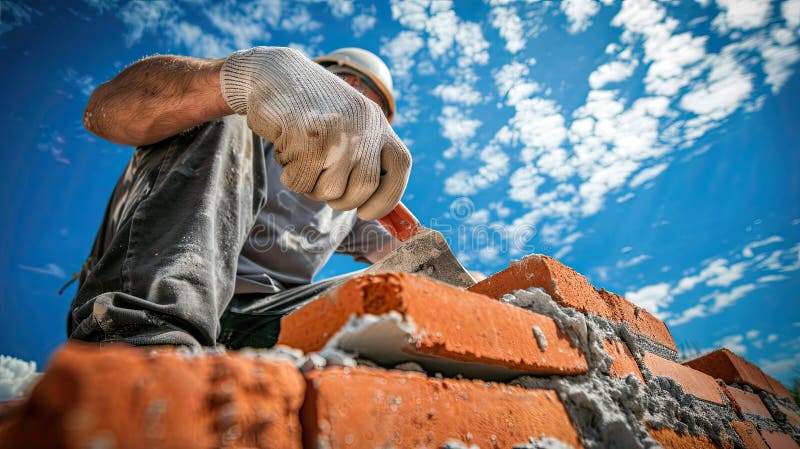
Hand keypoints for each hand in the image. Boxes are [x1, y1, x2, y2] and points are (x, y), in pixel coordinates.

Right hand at [220, 47, 410, 219]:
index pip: (399, 168)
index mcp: (378, 123)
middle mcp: (363, 126)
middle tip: (324, 187)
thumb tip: (379, 213)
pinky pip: (301, 182)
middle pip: (363, 189)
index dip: (388, 198)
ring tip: (302, 158)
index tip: (368, 213)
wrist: (274, 74)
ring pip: (330, 192)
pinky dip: (290, 175)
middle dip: (341, 200)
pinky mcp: (307, 137)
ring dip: (311, 186)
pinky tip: (287, 148)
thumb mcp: (349, 126)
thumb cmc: (312, 110)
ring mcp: (336, 131)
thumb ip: (366, 161)